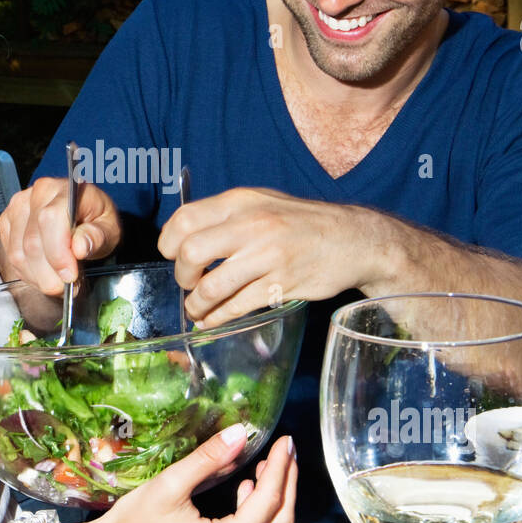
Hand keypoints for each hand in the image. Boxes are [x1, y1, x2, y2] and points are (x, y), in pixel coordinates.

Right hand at [0, 178, 120, 294]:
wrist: (82, 211)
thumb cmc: (95, 218)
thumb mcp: (109, 228)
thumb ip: (97, 237)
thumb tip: (80, 247)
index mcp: (64, 190)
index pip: (50, 220)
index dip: (57, 253)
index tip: (70, 275)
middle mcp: (36, 194)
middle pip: (32, 242)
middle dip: (49, 273)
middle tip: (67, 286)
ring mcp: (18, 207)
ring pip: (18, 253)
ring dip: (38, 277)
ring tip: (57, 282)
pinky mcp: (8, 222)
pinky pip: (11, 256)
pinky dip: (28, 273)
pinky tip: (44, 274)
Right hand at [91, 424, 296, 522]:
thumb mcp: (169, 485)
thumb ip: (207, 460)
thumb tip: (240, 433)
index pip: (267, 501)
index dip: (280, 469)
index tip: (285, 442)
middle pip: (279, 519)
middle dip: (287, 481)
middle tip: (286, 449)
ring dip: (275, 496)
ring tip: (271, 464)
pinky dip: (259, 510)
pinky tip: (246, 488)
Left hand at [158, 187, 386, 326]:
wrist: (352, 238)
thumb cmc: (300, 222)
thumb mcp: (262, 203)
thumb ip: (225, 216)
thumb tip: (183, 238)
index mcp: (241, 202)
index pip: (185, 218)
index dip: (168, 242)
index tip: (171, 255)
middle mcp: (252, 226)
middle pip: (191, 253)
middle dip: (181, 275)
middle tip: (188, 282)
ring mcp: (267, 256)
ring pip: (212, 287)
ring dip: (196, 304)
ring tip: (197, 308)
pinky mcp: (281, 285)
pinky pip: (237, 306)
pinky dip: (217, 318)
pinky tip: (211, 320)